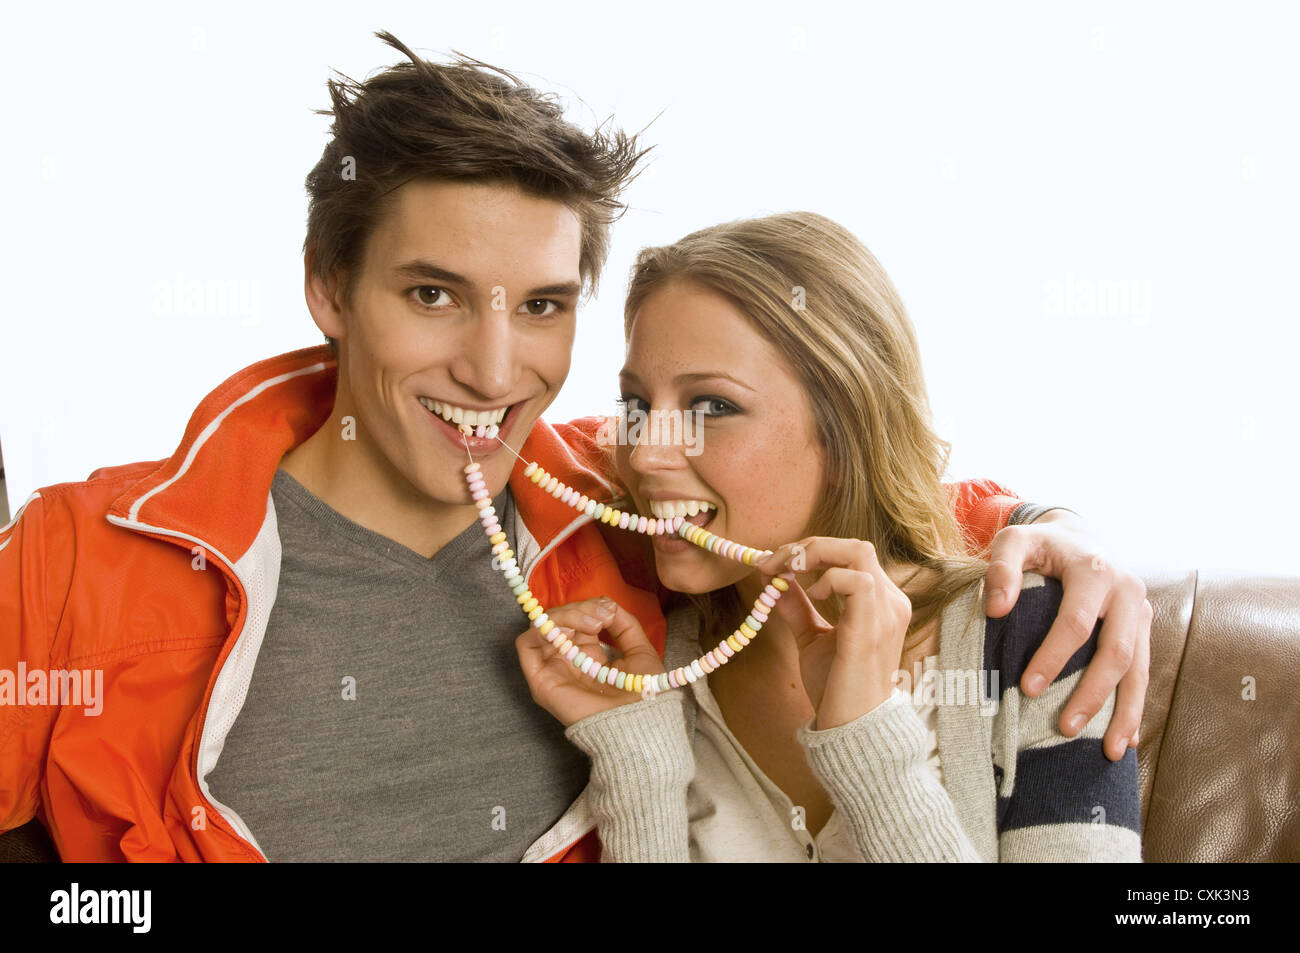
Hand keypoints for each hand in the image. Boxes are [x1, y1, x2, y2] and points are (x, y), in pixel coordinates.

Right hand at [515, 596, 664, 726]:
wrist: (638, 723)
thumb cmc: (642, 694)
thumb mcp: (639, 650)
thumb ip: (624, 625)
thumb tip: (607, 604)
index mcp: (589, 654)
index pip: (576, 618)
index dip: (589, 607)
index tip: (609, 609)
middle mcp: (567, 660)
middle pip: (558, 619)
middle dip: (580, 609)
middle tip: (602, 617)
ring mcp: (552, 670)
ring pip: (542, 627)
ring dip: (565, 616)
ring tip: (592, 624)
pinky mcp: (540, 680)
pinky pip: (526, 645)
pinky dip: (543, 628)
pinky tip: (569, 630)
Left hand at [757, 538, 910, 729]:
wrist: (852, 726)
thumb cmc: (837, 686)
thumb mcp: (812, 638)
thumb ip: (798, 608)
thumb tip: (772, 579)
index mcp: (879, 602)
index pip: (850, 554)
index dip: (811, 550)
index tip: (773, 562)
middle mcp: (889, 601)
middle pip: (856, 546)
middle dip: (809, 546)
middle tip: (775, 561)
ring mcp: (886, 612)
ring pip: (859, 552)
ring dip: (816, 554)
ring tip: (789, 570)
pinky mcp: (873, 627)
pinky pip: (858, 581)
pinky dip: (830, 578)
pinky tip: (814, 594)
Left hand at [982, 512, 1150, 760]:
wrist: (1078, 535)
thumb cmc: (1041, 543)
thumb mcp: (1015, 541)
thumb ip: (1001, 568)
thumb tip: (995, 610)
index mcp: (1095, 570)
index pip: (1076, 622)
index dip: (1053, 657)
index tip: (1027, 688)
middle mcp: (1127, 591)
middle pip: (1115, 652)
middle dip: (1092, 694)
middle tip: (1064, 727)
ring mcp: (1141, 612)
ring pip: (1139, 669)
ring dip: (1125, 712)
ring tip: (1110, 751)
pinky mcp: (1144, 629)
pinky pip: (1144, 672)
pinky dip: (1136, 706)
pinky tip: (1128, 738)